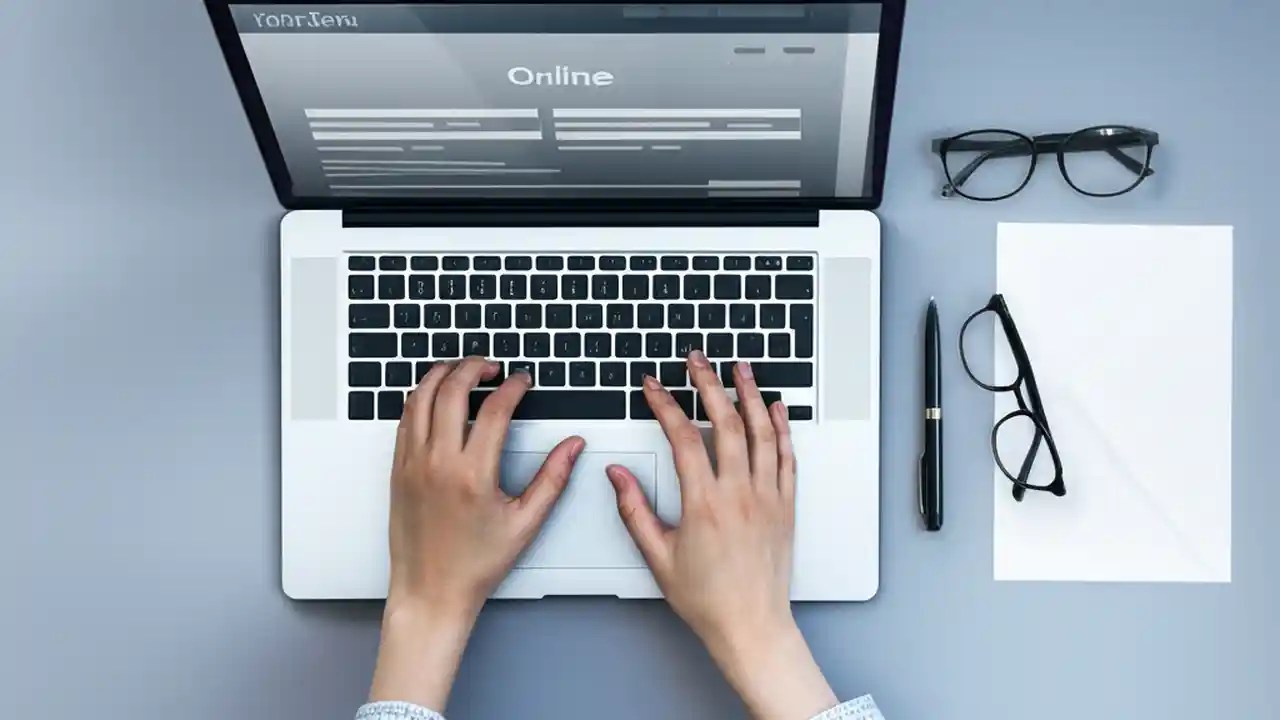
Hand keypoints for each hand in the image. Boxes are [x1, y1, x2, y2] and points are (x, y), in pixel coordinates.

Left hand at [369, 357, 584, 709]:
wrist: (430, 592)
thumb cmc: (475, 564)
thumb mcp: (526, 523)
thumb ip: (553, 478)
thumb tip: (573, 446)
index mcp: (473, 475)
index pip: (496, 409)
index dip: (513, 386)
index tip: (523, 381)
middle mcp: (437, 463)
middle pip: (453, 389)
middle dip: (475, 367)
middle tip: (492, 366)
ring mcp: (412, 464)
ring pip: (422, 396)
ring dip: (443, 374)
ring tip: (464, 372)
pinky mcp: (397, 469)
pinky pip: (405, 418)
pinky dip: (421, 397)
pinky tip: (438, 397)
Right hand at [606, 350, 836, 719]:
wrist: (752, 627)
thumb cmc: (707, 599)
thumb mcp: (657, 556)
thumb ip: (634, 510)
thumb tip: (616, 475)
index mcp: (704, 504)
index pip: (684, 437)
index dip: (665, 404)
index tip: (653, 386)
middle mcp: (740, 494)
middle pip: (727, 422)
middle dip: (709, 383)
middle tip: (697, 359)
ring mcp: (768, 498)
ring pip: (762, 433)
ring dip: (750, 394)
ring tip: (740, 368)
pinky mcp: (786, 506)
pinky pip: (787, 457)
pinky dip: (782, 428)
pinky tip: (775, 409)